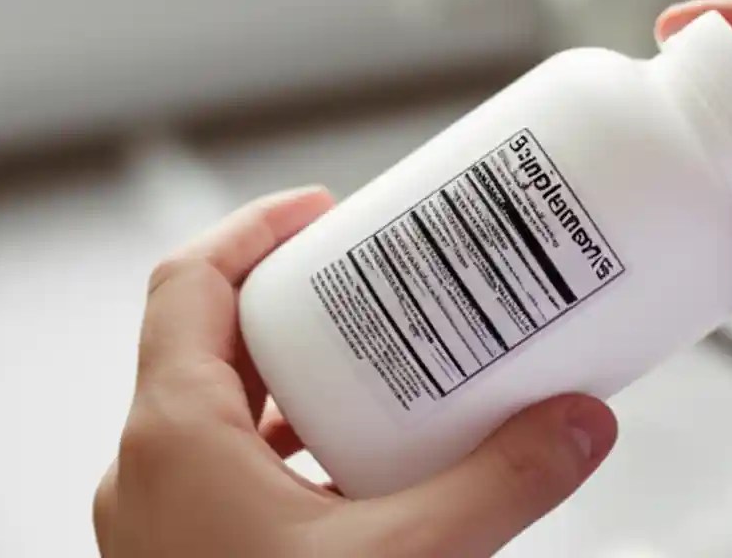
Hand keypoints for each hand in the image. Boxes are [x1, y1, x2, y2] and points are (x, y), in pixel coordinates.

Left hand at [93, 186, 616, 557]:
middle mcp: (155, 471)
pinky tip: (373, 472)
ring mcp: (170, 521)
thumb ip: (502, 484)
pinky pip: (242, 473)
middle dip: (304, 304)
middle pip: (217, 342)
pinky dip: (303, 450)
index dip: (258, 231)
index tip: (325, 211)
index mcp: (174, 439)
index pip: (191, 285)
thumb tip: (577, 424)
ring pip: (231, 412)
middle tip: (378, 278)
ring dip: (307, 382)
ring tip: (390, 367)